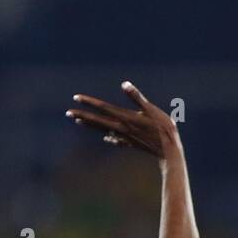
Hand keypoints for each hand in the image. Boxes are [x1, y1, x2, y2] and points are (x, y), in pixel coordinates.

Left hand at [65, 81, 180, 158]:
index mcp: (125, 118)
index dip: (89, 102)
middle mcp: (122, 128)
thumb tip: (124, 84)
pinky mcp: (132, 143)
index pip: (103, 108)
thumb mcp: (151, 109)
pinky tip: (106, 137)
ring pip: (104, 129)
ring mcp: (125, 137)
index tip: (76, 98)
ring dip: (91, 125)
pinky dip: (109, 137)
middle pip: (98, 121)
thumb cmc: (163, 129)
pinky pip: (117, 139)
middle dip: (83, 116)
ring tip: (79, 121)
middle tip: (68, 113)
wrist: (169, 152)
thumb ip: (137, 97)